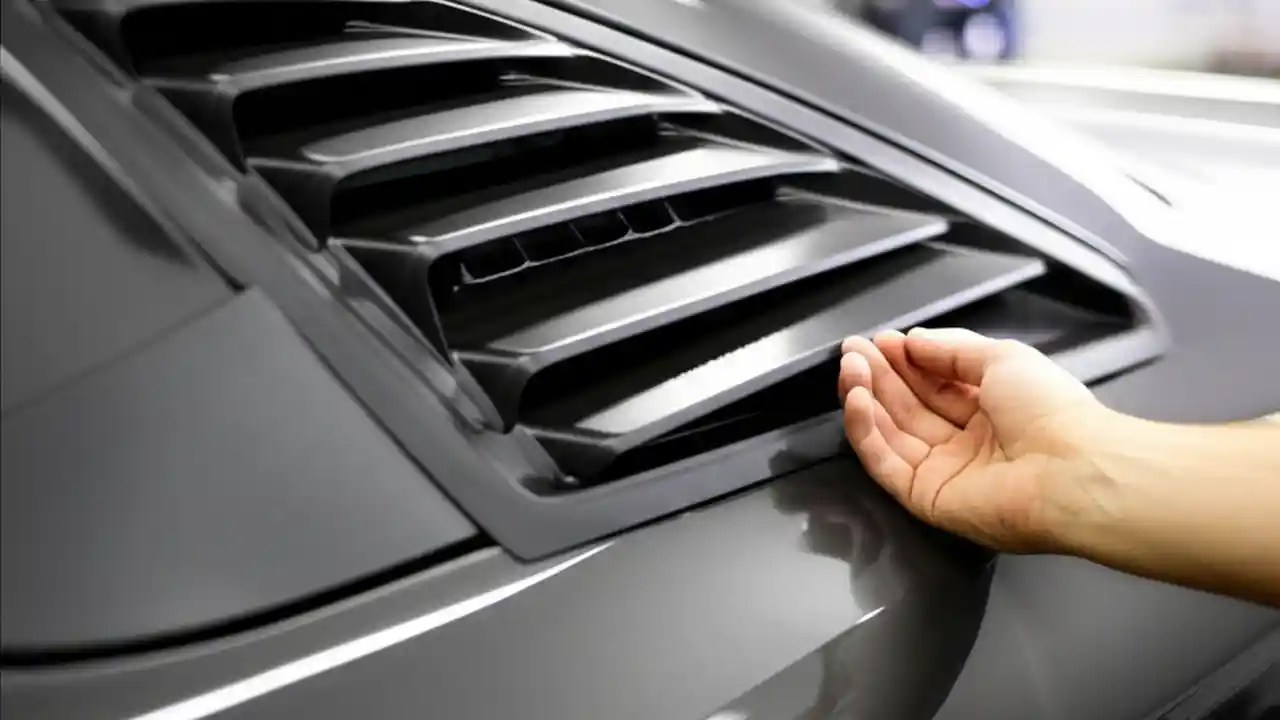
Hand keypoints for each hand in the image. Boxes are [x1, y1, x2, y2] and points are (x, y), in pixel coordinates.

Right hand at [838, 328, 1109, 552]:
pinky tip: (856, 400)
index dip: (905, 362)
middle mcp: (965, 442)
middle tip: (852, 350)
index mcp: (991, 411)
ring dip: (865, 398)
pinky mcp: (924, 498)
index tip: (879, 340)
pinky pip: (885, 463)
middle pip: (908, 407)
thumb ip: (951, 348)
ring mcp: (943, 472)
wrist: (1071, 471)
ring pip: (891, 433)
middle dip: (878, 375)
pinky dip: (866, 431)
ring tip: (849, 367)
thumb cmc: (1048, 408)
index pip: (935, 385)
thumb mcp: (1002, 357)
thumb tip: (911, 340)